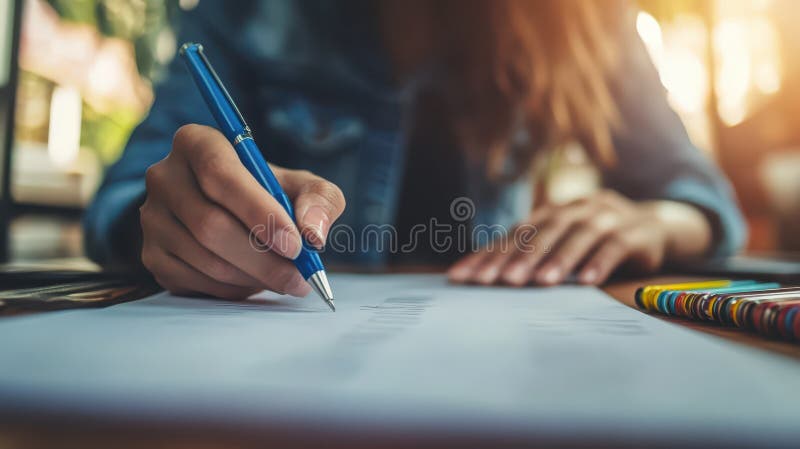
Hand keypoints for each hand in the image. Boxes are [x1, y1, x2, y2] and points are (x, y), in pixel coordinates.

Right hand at [140, 124, 345, 298]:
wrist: (231, 213)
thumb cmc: (270, 193)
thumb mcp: (301, 185)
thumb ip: (320, 199)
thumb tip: (313, 232)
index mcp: (196, 142)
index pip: (221, 174)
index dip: (259, 212)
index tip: (295, 244)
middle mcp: (164, 176)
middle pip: (211, 224)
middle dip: (263, 258)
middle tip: (299, 277)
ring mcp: (152, 218)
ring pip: (205, 258)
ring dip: (253, 277)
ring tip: (285, 280)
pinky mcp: (152, 255)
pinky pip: (195, 280)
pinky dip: (234, 289)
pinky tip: (255, 281)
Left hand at [447, 190, 709, 285]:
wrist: (652, 226)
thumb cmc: (593, 240)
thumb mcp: (561, 243)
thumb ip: (531, 256)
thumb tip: (485, 280)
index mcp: (550, 213)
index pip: (513, 235)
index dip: (488, 255)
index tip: (463, 278)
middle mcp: (574, 210)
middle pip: (541, 233)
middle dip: (518, 257)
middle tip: (498, 281)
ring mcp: (605, 218)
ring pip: (577, 236)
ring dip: (558, 259)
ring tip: (540, 283)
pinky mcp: (634, 233)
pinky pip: (615, 246)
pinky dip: (600, 263)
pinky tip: (587, 282)